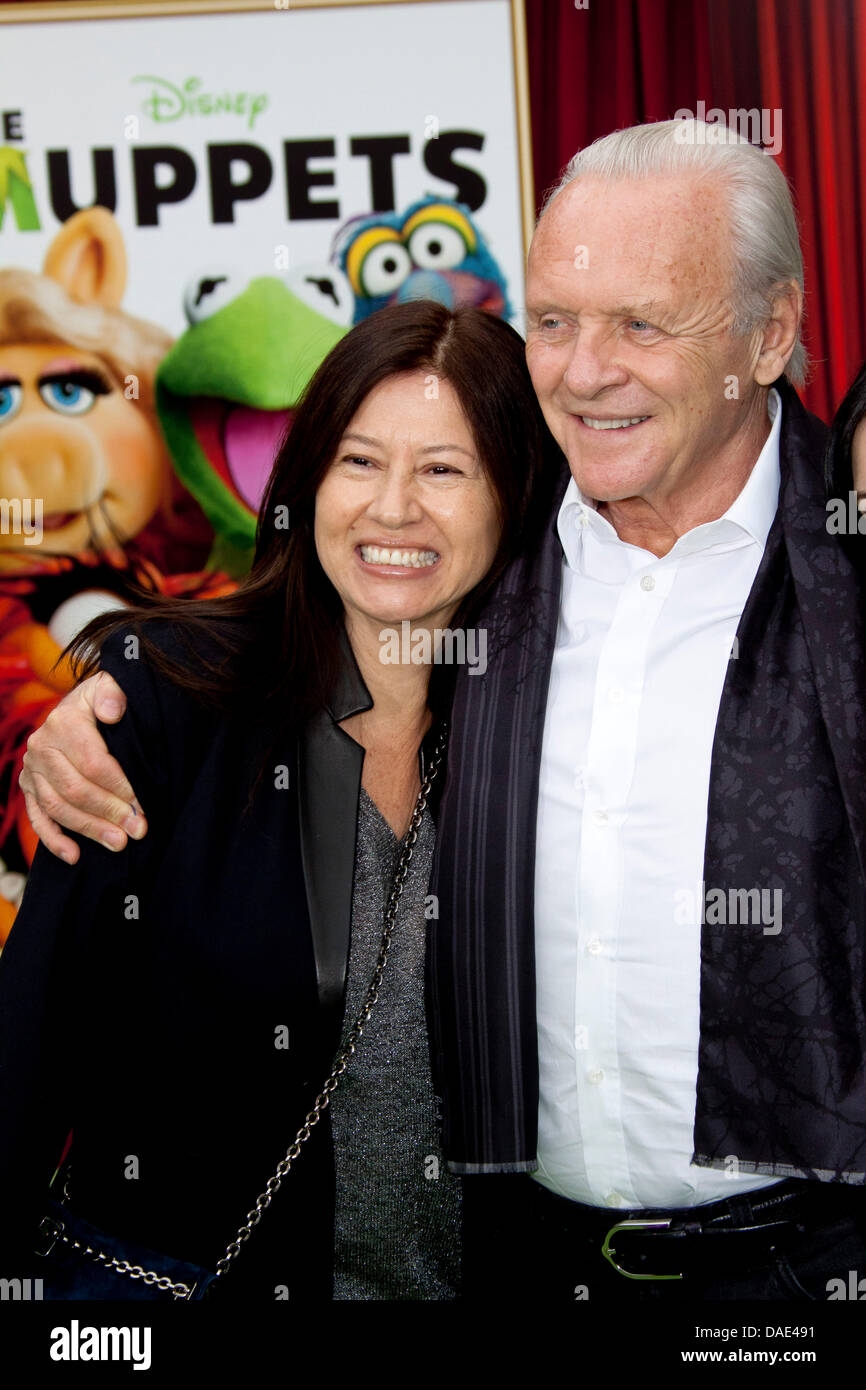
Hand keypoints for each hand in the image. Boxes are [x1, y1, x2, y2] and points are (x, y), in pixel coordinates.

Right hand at [20, 671, 146, 863]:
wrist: (80, 706)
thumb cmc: (104, 701)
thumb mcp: (112, 686)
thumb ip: (114, 693)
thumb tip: (112, 711)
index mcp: (63, 722)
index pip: (93, 762)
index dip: (120, 786)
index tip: (143, 805)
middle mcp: (41, 746)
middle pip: (75, 788)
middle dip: (109, 812)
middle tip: (138, 829)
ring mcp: (32, 769)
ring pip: (57, 806)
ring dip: (88, 829)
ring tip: (118, 843)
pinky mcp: (28, 787)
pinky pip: (37, 817)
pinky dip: (53, 839)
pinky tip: (75, 855)